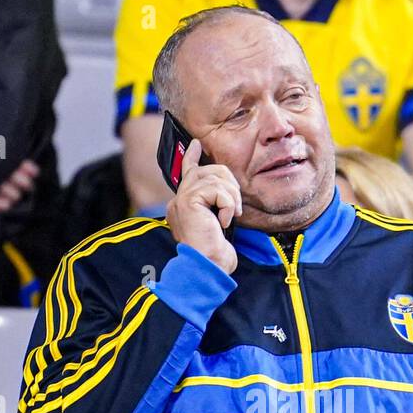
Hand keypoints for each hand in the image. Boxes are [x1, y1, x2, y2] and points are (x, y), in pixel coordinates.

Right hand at [164, 138, 239, 274]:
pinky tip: (224, 220)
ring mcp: (181, 200)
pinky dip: (227, 203)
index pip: (187, 174)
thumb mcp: (217, 227)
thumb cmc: (214, 256)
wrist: (206, 268)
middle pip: (206, 171)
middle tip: (235, 206)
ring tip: (232, 215)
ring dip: (231, 195)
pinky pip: (216, 188)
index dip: (192, 157)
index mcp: (182, 206)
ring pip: (213, 177)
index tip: (196, 144)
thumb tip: (227, 193)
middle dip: (228, 183)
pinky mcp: (188, 201)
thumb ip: (215, 207)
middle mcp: (178, 201)